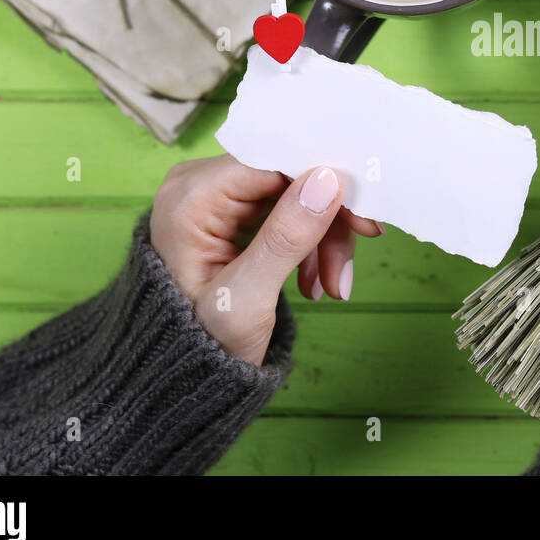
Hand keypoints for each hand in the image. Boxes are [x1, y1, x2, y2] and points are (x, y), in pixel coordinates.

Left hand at [149, 155, 383, 365]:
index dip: (327, 184)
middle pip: (289, 179)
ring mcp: (216, 198)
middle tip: (345, 270)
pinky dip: (309, 245)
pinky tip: (314, 281)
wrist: (175, 376)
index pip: (276, 163)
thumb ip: (285, 238)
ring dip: (323, 241)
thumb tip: (328, 180)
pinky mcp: (232, 213)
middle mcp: (200, 185)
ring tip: (330, 286)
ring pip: (296, 196)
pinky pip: (288, 211)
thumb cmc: (201, 346)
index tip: (364, 222)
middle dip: (327, 224)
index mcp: (192, 197)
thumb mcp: (246, 299)